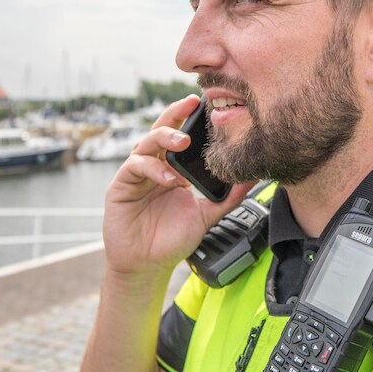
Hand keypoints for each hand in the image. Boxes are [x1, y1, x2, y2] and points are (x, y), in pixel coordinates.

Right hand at [103, 95, 252, 276]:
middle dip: (175, 114)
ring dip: (164, 137)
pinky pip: (134, 167)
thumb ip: (227, 197)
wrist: (148, 266)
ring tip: (183, 142)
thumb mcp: (207, 215)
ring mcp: (135, 175)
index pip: (179, 135)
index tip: (207, 104)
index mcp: (171, 169)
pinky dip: (152, 168)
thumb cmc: (172, 240)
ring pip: (145, 143)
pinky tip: (169, 179)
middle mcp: (152, 167)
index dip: (189, 118)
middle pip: (160, 130)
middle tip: (192, 105)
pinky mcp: (120, 186)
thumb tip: (252, 178)